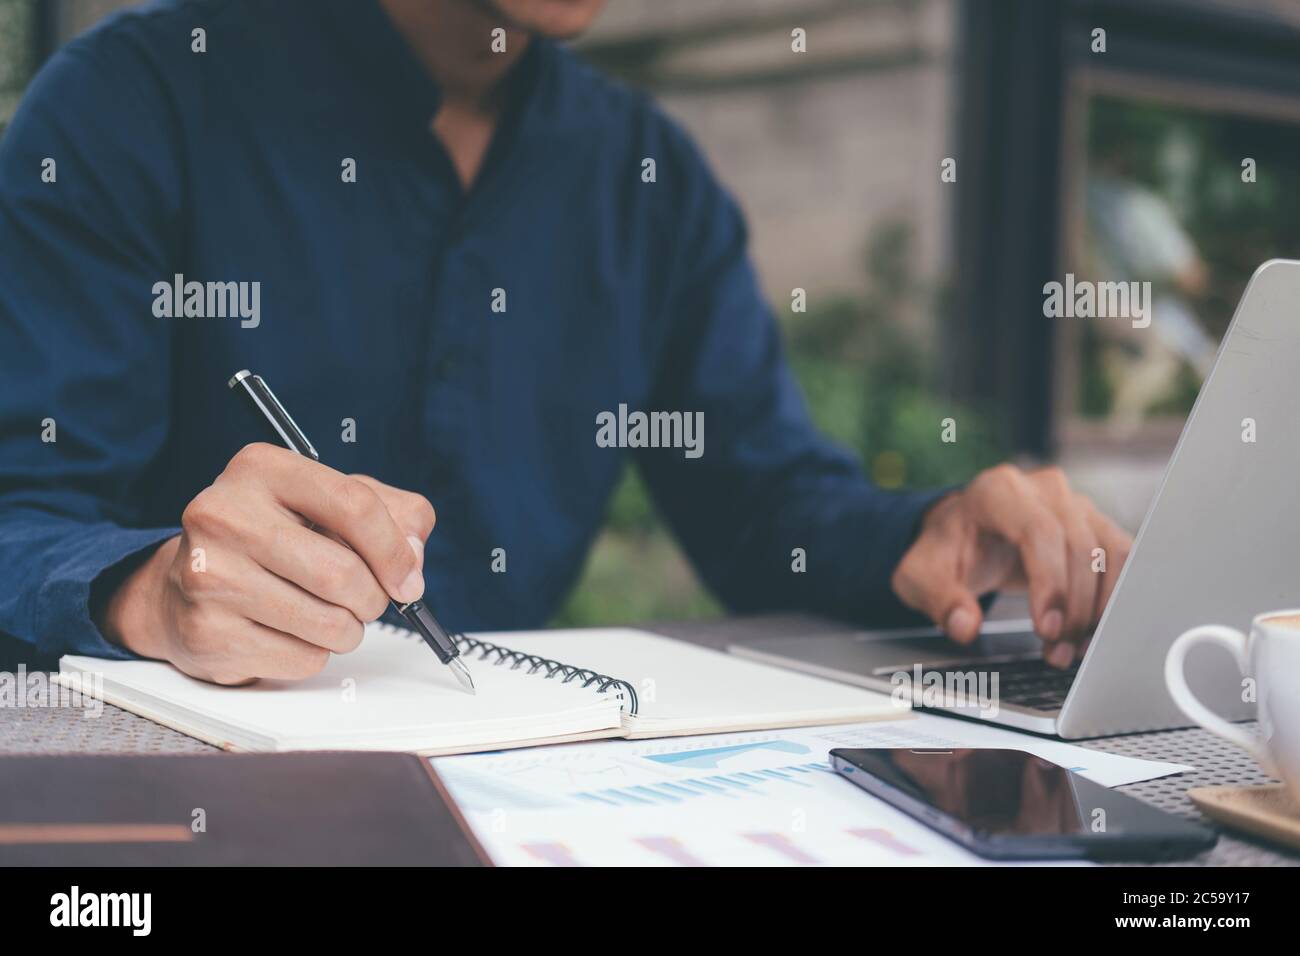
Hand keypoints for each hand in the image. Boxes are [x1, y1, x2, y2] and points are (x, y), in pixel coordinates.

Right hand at [99, 443, 435, 683]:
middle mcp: (225, 515)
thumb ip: (393, 516)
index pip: (354, 506)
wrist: (187, 583)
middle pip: (342, 574)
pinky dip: (314, 652)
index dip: (395, 551)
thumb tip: (412, 562)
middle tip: (365, 599)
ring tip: (327, 614)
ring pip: (328, 624)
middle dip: (372, 597)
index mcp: (262, 469)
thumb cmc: (273, 539)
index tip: (408, 579)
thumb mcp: (331, 504)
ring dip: (347, 629)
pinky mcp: (207, 631)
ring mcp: (208, 575)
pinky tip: (289, 631)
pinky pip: (303, 658)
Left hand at [890, 465, 1131, 668]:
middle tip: (1059, 649)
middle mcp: (1044, 490)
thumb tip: (964, 625)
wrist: (963, 534)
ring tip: (1074, 648)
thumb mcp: (921, 575)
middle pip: (1079, 545)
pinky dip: (1114, 600)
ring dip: (1099, 608)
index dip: (1051, 582)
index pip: (1040, 531)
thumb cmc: (945, 552)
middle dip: (1074, 607)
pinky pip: (1123, 560)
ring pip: (1109, 553)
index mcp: (998, 491)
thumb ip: (938, 599)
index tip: (1047, 628)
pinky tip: (1093, 631)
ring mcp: (1075, 505)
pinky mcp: (1096, 525)